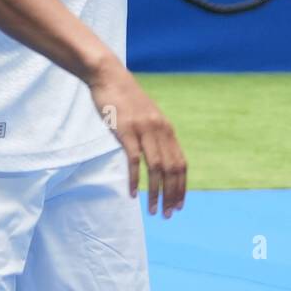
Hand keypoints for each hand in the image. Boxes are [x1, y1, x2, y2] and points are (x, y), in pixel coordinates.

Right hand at [89, 65, 186, 217]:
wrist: (109, 76)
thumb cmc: (125, 99)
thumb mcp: (147, 116)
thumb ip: (155, 134)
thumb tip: (159, 157)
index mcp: (166, 129)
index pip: (181, 164)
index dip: (181, 187)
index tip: (178, 205)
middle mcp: (159, 130)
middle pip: (171, 169)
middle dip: (171, 195)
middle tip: (167, 214)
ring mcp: (143, 130)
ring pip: (155, 168)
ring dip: (155, 192)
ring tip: (152, 210)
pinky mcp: (126, 131)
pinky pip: (133, 160)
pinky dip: (134, 179)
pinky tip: (132, 193)